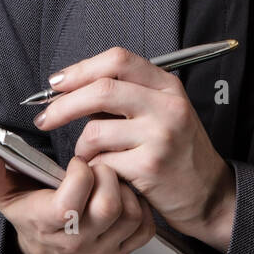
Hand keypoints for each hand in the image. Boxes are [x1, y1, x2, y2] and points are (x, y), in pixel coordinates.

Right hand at [0, 146, 155, 253]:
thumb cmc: (29, 216)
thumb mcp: (5, 195)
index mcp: (48, 224)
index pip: (71, 202)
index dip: (79, 173)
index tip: (76, 162)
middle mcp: (77, 242)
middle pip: (108, 206)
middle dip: (108, 176)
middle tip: (99, 166)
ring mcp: (101, 249)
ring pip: (130, 214)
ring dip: (127, 189)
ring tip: (111, 179)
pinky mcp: (120, 251)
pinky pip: (144, 229)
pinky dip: (141, 208)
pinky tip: (126, 195)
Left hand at [32, 46, 236, 250]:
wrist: (208, 193)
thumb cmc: (178, 151)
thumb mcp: (164, 111)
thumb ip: (127, 95)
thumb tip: (70, 89)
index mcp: (167, 86)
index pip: (118, 60)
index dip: (81, 69)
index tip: (57, 82)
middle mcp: (167, 106)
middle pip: (101, 90)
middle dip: (63, 105)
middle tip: (45, 119)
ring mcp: (160, 136)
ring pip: (94, 132)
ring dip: (81, 148)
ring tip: (91, 157)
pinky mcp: (150, 167)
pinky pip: (101, 163)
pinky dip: (94, 170)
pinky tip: (105, 174)